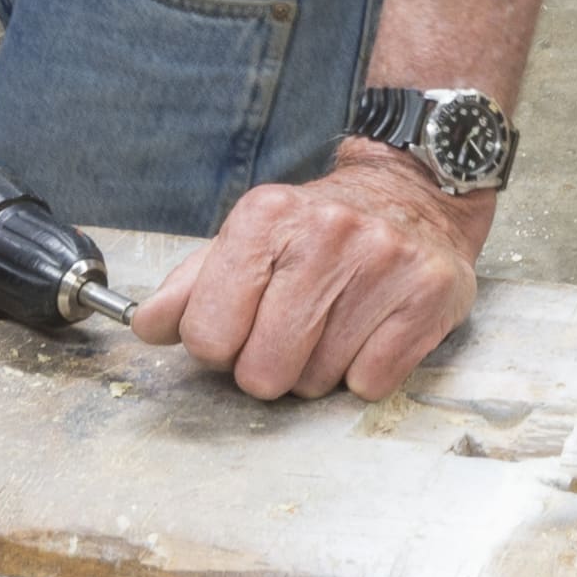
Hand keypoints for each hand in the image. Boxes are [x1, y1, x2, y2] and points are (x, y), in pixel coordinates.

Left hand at [127, 143, 479, 402]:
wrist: (414, 192)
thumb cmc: (321, 228)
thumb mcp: (249, 239)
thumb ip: (191, 286)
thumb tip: (147, 327)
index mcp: (267, 215)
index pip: (207, 334)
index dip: (219, 344)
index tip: (242, 323)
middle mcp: (327, 233)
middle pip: (261, 372)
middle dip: (269, 365)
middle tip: (292, 329)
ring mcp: (383, 263)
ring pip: (315, 384)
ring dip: (319, 368)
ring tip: (335, 323)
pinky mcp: (428, 295)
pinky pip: (369, 385)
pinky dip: (365, 372)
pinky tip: (370, 330)